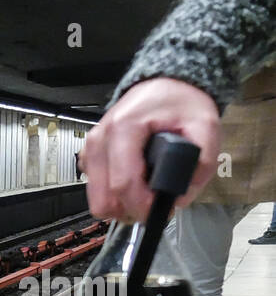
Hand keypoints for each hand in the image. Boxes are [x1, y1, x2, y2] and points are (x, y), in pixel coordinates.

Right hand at [81, 77, 218, 221]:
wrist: (165, 86)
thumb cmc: (181, 102)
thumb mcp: (206, 126)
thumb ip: (201, 163)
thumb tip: (180, 198)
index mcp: (123, 129)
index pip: (124, 184)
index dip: (144, 207)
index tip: (164, 210)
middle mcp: (99, 140)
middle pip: (104, 200)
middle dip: (132, 210)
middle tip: (155, 203)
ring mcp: (89, 149)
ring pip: (97, 200)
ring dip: (122, 204)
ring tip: (146, 191)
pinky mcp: (88, 157)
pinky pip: (95, 190)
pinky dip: (113, 194)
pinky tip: (133, 181)